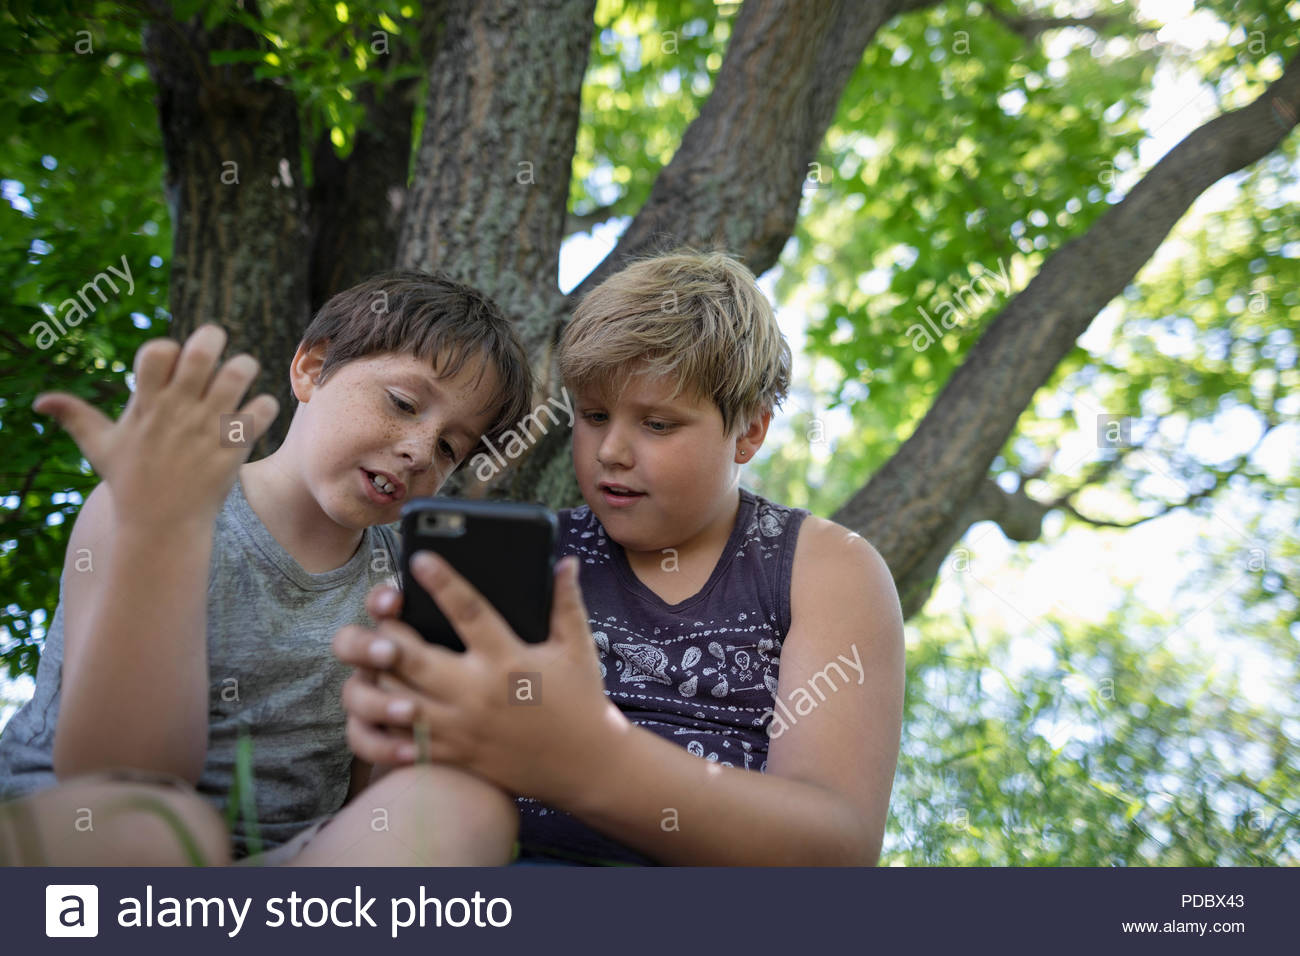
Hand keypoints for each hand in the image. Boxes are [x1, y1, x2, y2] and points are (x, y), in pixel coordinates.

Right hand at [33, 324, 278, 529]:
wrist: (161, 526)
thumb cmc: (130, 482)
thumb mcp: (99, 447)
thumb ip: (75, 417)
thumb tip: (40, 401)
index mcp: (146, 404)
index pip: (158, 352)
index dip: (169, 348)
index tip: (173, 362)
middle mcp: (178, 411)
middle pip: (201, 352)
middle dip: (213, 339)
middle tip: (217, 348)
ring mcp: (207, 428)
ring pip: (238, 374)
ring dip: (244, 367)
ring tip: (240, 376)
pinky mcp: (233, 447)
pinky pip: (260, 410)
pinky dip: (264, 406)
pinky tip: (255, 413)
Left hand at [333, 554, 628, 805]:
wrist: (585, 767)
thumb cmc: (581, 701)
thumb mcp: (578, 648)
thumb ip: (567, 603)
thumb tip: (565, 561)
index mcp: (509, 661)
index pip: (468, 612)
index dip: (443, 582)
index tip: (420, 557)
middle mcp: (478, 694)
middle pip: (414, 656)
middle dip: (390, 630)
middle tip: (384, 609)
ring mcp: (461, 728)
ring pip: (398, 698)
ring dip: (381, 672)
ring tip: (377, 650)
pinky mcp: (455, 754)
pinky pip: (405, 738)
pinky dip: (386, 718)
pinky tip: (381, 696)